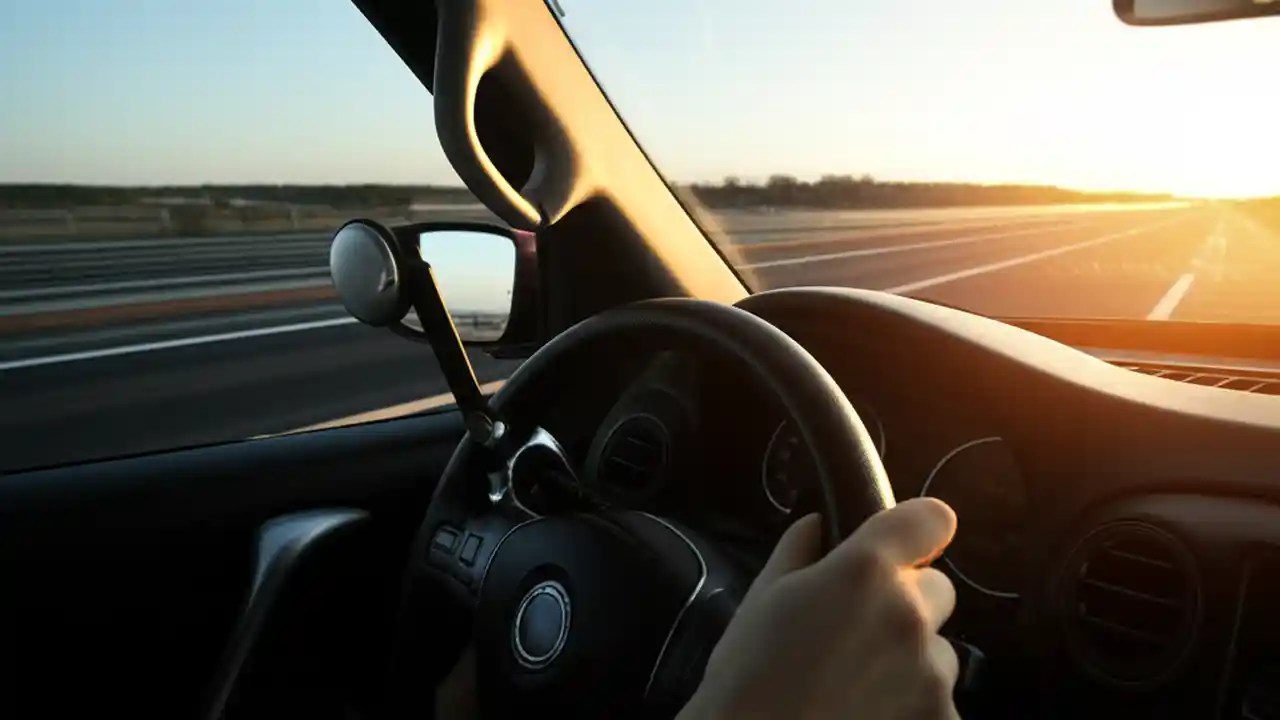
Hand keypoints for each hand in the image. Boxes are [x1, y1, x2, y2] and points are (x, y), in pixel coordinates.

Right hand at [680, 498, 959, 719]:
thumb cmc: (749, 675)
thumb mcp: (763, 598)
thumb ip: (799, 550)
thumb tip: (819, 526)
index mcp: (866, 570)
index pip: (932, 519)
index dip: (917, 531)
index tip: (900, 549)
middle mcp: (910, 614)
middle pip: (937, 590)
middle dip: (907, 603)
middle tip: (857, 631)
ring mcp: (932, 674)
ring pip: (939, 650)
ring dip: (912, 659)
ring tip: (857, 684)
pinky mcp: (943, 719)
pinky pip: (939, 700)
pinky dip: (913, 705)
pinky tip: (868, 712)